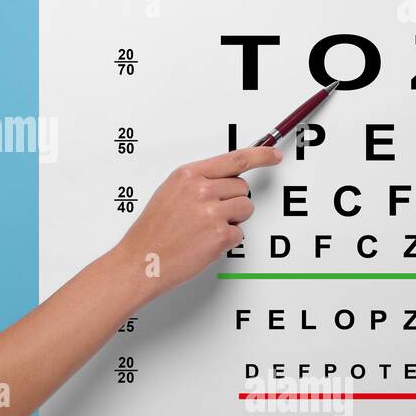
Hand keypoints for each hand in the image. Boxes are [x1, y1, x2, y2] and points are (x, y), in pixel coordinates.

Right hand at [112, 145, 282, 302]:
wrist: (141, 260)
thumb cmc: (152, 231)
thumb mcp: (170, 192)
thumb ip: (198, 182)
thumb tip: (224, 180)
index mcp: (188, 175)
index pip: (235, 159)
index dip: (261, 155)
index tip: (273, 155)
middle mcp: (201, 190)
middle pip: (242, 187)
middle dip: (232, 200)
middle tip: (209, 214)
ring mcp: (212, 213)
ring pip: (246, 208)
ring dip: (233, 219)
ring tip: (206, 228)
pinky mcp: (220, 235)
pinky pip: (239, 233)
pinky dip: (226, 240)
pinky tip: (204, 242)